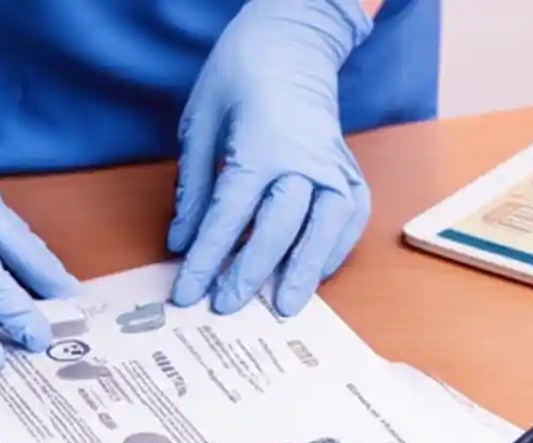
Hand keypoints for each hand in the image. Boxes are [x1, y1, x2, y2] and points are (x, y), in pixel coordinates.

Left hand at [167, 0, 372, 315]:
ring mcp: (333, 166)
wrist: (292, 45)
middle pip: (279, 228)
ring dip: (305, 271)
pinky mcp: (349, 171)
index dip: (206, 259)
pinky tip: (317, 273)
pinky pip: (350, 217)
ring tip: (286, 307)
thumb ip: (194, 187)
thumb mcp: (200, 125)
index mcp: (260, 144)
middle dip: (251, 273)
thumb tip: (182, 242)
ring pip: (325, 228)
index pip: (230, 215)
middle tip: (227, 307)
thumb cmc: (240, 79)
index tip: (187, 293)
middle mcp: (303, 159)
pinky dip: (337, 249)